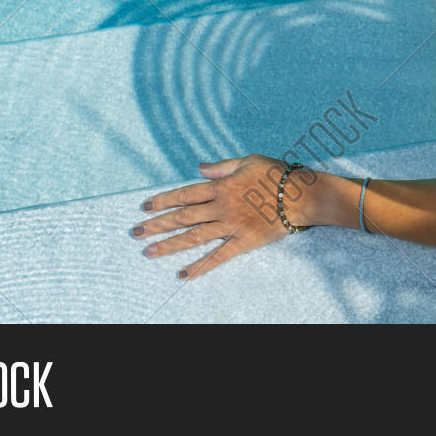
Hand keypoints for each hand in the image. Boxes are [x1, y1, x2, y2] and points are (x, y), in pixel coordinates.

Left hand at [133, 155, 316, 279]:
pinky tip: (183, 275)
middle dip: (157, 224)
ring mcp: (230, 226)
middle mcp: (221, 207)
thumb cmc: (278, 175)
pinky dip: (200, 266)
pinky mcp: (243, 242)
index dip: (163, 200)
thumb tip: (200, 168)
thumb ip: (222, 167)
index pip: (185, 194)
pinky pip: (218, 256)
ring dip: (170, 245)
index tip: (144, 206)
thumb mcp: (249, 161)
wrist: (301, 196)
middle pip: (183, 216)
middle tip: (134, 232)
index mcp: (221, 187)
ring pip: (194, 237)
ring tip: (149, 252)